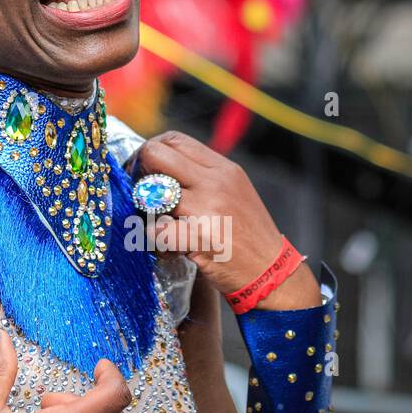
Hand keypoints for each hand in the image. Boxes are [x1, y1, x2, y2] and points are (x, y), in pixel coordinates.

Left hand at [132, 131, 319, 310]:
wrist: (271, 273)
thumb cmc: (246, 234)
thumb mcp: (232, 191)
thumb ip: (201, 175)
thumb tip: (157, 164)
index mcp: (223, 168)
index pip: (174, 139)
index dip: (152, 150)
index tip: (145, 169)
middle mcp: (215, 183)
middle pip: (156, 155)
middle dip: (139, 171)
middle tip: (142, 193)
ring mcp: (207, 208)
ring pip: (150, 194)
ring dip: (147, 212)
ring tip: (162, 225)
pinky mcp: (199, 237)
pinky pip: (156, 230)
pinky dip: (156, 242)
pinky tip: (171, 248)